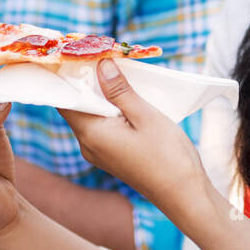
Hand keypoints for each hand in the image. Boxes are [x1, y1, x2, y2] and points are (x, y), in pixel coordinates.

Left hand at [57, 59, 207, 214]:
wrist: (184, 195)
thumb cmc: (168, 157)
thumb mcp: (145, 116)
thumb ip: (120, 91)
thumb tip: (101, 65)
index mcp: (92, 134)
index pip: (64, 99)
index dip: (66, 75)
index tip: (76, 53)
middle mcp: (88, 145)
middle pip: (76, 105)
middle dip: (86, 81)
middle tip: (99, 54)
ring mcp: (99, 152)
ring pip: (90, 115)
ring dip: (100, 94)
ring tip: (115, 70)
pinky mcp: (112, 156)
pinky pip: (102, 125)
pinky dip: (109, 108)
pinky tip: (125, 96)